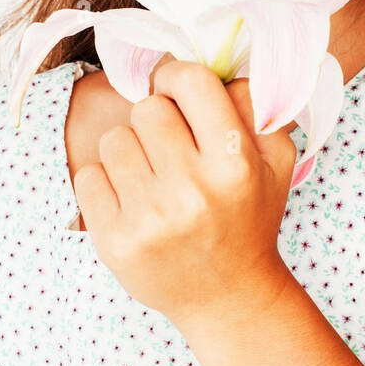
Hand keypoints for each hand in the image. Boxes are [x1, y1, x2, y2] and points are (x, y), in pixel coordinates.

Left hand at [73, 59, 299, 330]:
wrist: (228, 297)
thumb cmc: (250, 217)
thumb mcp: (276, 161)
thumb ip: (256, 108)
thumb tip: (222, 69)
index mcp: (236, 163)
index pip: (191, 83)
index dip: (177, 77)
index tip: (176, 91)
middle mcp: (193, 190)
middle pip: (147, 109)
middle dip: (156, 119)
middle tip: (168, 143)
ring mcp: (150, 219)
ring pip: (114, 140)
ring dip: (130, 150)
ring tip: (151, 175)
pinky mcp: (115, 242)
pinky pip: (88, 177)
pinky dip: (106, 182)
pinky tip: (132, 199)